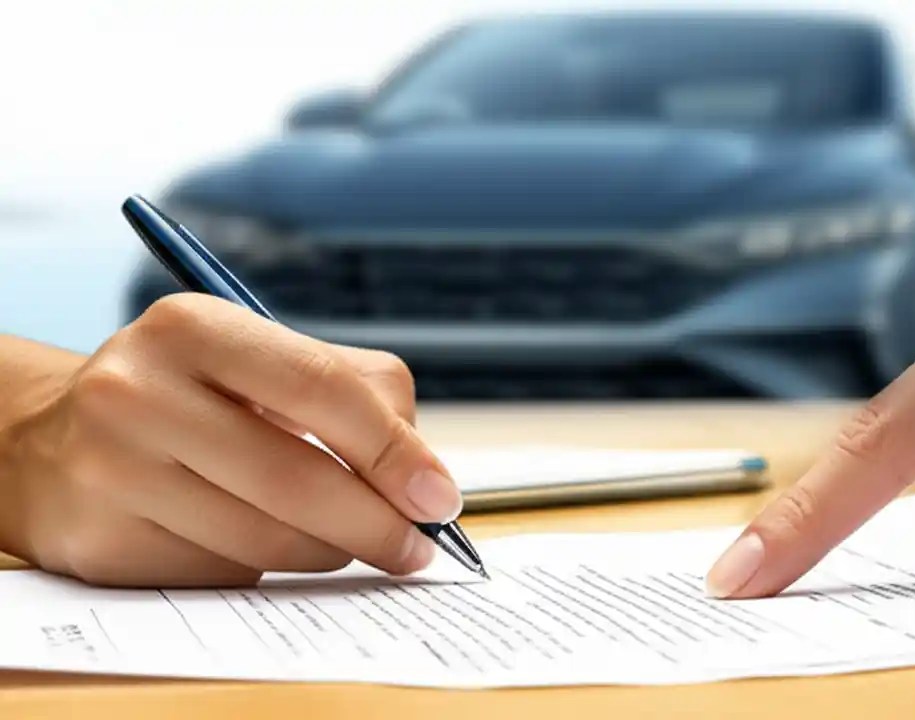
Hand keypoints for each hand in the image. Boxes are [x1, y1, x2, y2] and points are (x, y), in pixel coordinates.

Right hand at [0, 294, 459, 586]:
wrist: (52, 440)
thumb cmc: (190, 395)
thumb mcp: (259, 359)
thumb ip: (354, 393)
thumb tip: (426, 477)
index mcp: (193, 328)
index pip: (324, 389)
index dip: (396, 451)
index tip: (440, 498)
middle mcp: (138, 392)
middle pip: (299, 480)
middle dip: (377, 524)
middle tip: (416, 547)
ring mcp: (110, 471)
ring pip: (268, 541)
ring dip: (329, 551)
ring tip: (342, 538)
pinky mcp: (100, 543)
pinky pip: (224, 574)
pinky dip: (265, 567)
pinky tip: (255, 541)